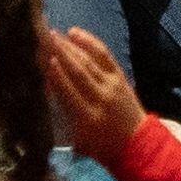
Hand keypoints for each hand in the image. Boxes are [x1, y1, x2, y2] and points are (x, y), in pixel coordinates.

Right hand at [40, 23, 147, 164]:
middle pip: (78, 71)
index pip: (69, 91)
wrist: (138, 144)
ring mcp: (112, 85)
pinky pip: (104, 55)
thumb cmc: (102, 146)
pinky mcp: (119, 76)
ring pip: (88, 61)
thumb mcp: (78, 139)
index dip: (57, 74)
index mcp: (88, 117)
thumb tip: (44, 92)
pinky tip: (75, 33)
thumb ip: (62, 117)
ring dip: (70, 46)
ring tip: (53, 34)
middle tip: (43, 37)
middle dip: (60, 52)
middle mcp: (101, 97)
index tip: (44, 58)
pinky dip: (90, 42)